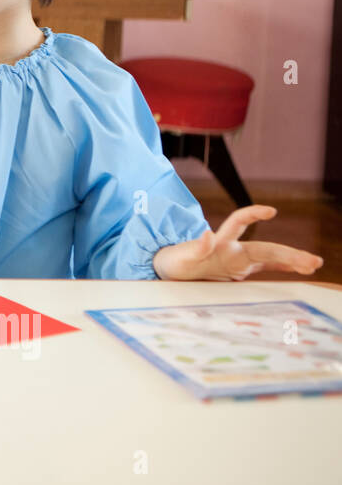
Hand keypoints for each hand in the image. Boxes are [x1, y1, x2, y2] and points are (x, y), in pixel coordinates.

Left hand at [152, 205, 322, 280]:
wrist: (169, 271)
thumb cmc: (175, 260)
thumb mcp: (182, 257)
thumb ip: (197, 248)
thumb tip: (208, 234)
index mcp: (221, 243)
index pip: (238, 222)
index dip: (252, 214)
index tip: (270, 211)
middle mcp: (233, 250)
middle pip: (265, 248)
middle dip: (289, 253)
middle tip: (313, 261)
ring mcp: (237, 261)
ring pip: (270, 258)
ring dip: (291, 261)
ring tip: (314, 264)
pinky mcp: (237, 273)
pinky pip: (264, 269)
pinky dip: (281, 269)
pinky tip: (300, 271)